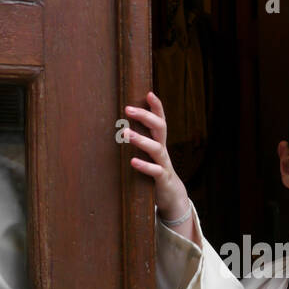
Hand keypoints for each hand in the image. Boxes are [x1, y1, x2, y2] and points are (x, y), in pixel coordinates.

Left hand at [125, 91, 189, 222]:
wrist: (171, 195)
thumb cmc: (154, 170)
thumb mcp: (148, 153)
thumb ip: (139, 140)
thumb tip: (116, 127)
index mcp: (159, 141)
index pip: (160, 120)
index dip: (157, 106)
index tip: (148, 93)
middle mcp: (163, 149)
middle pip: (160, 128)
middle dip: (145, 116)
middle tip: (128, 109)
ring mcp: (164, 163)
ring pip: (156, 148)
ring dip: (141, 139)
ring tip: (125, 133)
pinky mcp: (162, 178)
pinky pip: (155, 170)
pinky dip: (144, 165)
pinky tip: (133, 161)